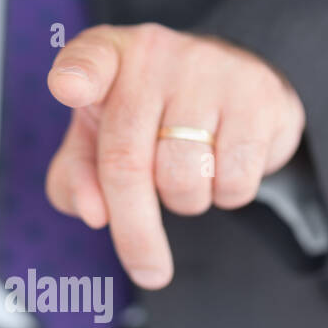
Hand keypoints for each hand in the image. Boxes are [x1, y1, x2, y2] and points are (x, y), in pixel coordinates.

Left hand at [46, 23, 305, 288]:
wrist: (233, 88)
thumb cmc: (148, 123)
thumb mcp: (98, 145)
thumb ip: (76, 180)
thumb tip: (94, 213)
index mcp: (107, 58)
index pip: (87, 60)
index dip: (77, 77)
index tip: (68, 89)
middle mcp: (154, 55)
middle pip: (128, 163)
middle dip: (135, 232)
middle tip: (148, 273)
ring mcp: (209, 71)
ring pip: (184, 180)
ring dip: (185, 203)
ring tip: (187, 174)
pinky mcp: (259, 97)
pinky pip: (233, 182)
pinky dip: (226, 195)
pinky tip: (223, 167)